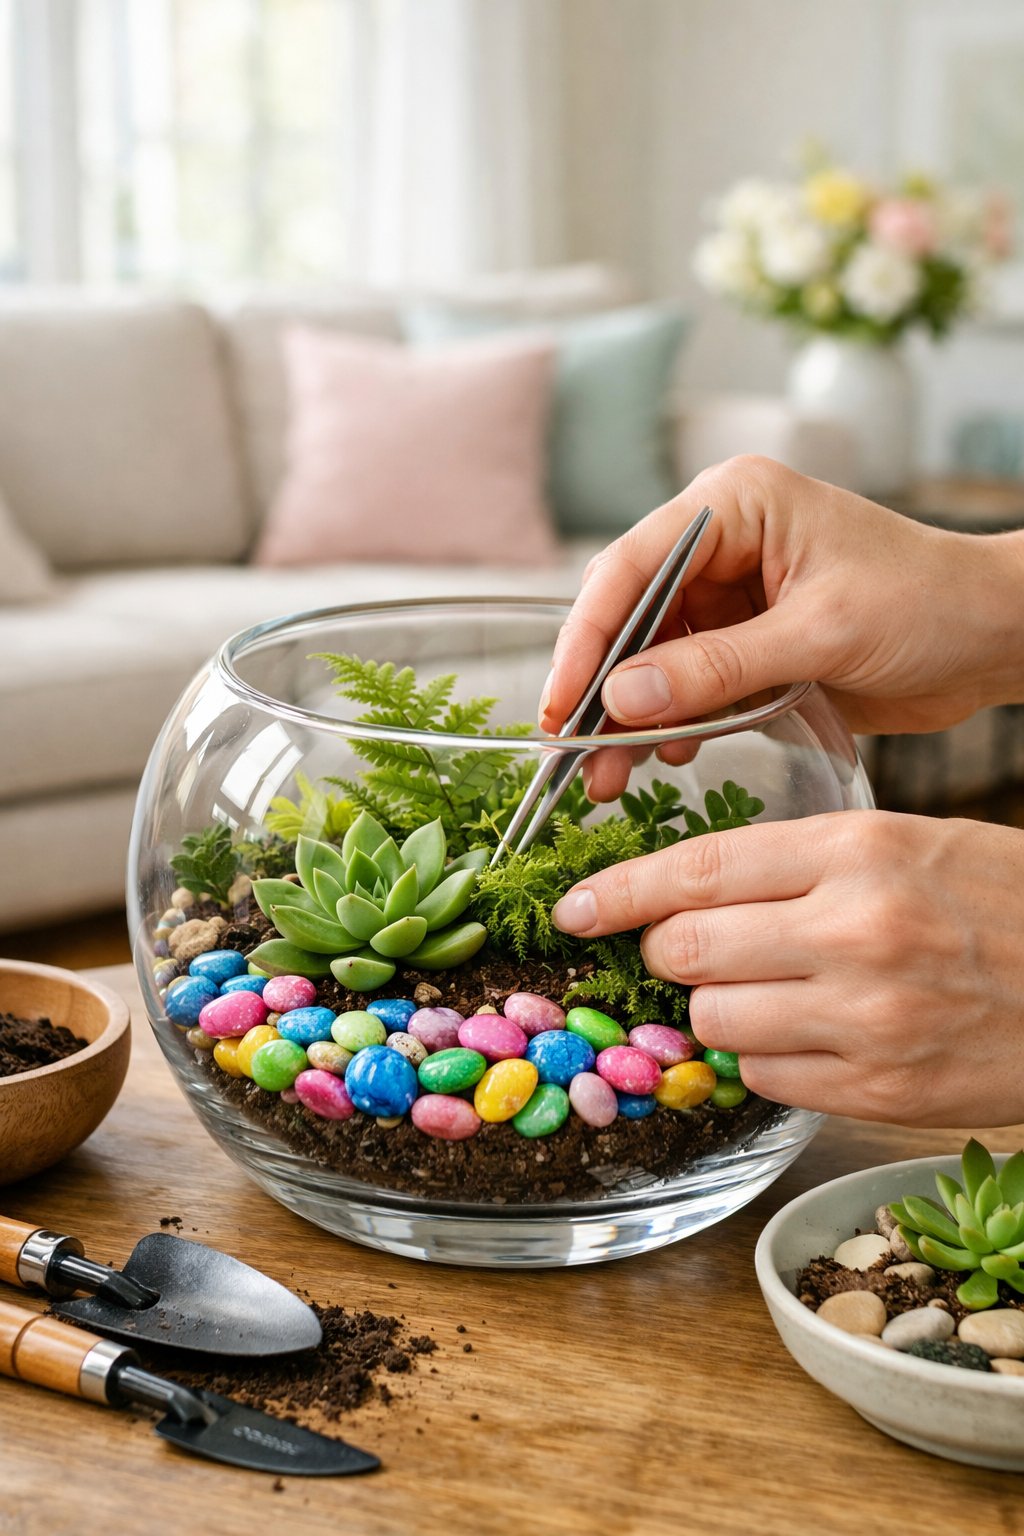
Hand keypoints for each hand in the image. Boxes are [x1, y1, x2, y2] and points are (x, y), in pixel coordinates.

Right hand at [541, 458, 1023, 752]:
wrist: (993, 637)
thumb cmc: (928, 604)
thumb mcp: (819, 634)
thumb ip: (717, 666)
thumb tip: (621, 698)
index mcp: (734, 504)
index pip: (631, 566)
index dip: (586, 638)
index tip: (559, 706)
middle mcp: (722, 541)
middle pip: (628, 613)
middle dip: (600, 689)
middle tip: (575, 757)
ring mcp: (731, 594)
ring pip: (649, 657)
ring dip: (629, 718)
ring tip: (611, 779)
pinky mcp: (746, 641)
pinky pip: (686, 683)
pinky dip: (671, 723)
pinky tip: (669, 758)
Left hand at [551, 811, 1023, 1127]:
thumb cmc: (1003, 903)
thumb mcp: (908, 843)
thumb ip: (798, 863)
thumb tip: (687, 893)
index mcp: (859, 851)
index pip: (696, 869)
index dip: (617, 891)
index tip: (574, 906)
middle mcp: (855, 933)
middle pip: (686, 950)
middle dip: (669, 951)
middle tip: (689, 947)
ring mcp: (867, 1020)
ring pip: (715, 1021)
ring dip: (720, 1007)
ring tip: (774, 989)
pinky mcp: (879, 1093)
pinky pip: (765, 1079)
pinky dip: (768, 1058)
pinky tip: (814, 1035)